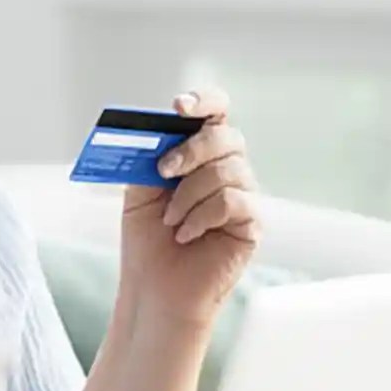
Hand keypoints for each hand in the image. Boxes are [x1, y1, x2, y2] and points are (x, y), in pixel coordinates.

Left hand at [119, 90, 261, 324]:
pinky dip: (201, 216)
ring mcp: (243, 195)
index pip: (215, 113)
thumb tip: (157, 130)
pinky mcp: (252, 223)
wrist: (154, 288)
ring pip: (228, 170)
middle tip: (162, 171)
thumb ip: (148, 157)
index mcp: (200, 154)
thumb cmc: (148, 239)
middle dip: (191, 150)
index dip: (204, 102)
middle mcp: (227, 169)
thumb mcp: (139, 190)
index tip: (180, 107)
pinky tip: (185, 234)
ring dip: (188, 194)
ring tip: (170, 220)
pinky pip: (233, 202)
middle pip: (226, 136)